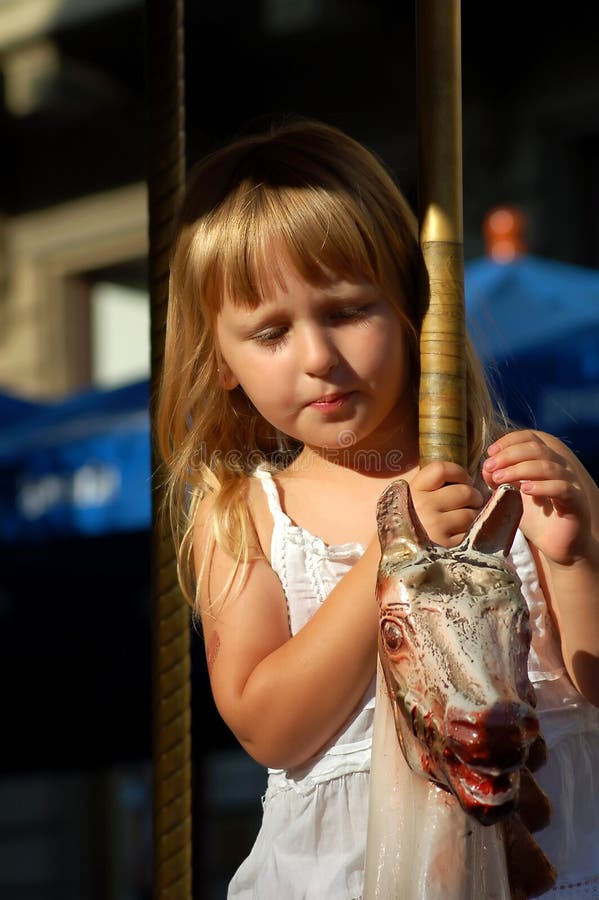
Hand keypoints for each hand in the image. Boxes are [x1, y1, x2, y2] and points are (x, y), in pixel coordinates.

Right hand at [409, 461, 484, 546]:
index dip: (459, 473)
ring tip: (464, 517)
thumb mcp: (417, 494)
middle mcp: (423, 506)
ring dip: (473, 515)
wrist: (403, 548)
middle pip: (465, 491)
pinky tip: (460, 532)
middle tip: (470, 501)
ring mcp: (435, 527)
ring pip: (471, 514)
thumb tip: (472, 478)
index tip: (463, 480)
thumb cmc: (415, 517)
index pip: (442, 469)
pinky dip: (469, 532)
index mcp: (415, 489)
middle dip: (473, 496)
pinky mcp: (446, 545)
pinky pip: (470, 532)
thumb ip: (438, 483)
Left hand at [482, 430, 591, 565]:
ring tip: (500, 478)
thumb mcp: (511, 497)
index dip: (509, 441)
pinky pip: (561, 488)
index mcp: (545, 461)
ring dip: (519, 469)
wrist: (555, 545)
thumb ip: (499, 481)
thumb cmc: (534, 518)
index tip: (490, 452)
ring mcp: (570, 483)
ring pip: (547, 466)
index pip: (530, 438)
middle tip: (490, 467)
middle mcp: (559, 467)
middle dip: (509, 455)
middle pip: (536, 448)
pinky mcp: (576, 501)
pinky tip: (525, 490)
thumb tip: (486, 467)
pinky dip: (541, 486)